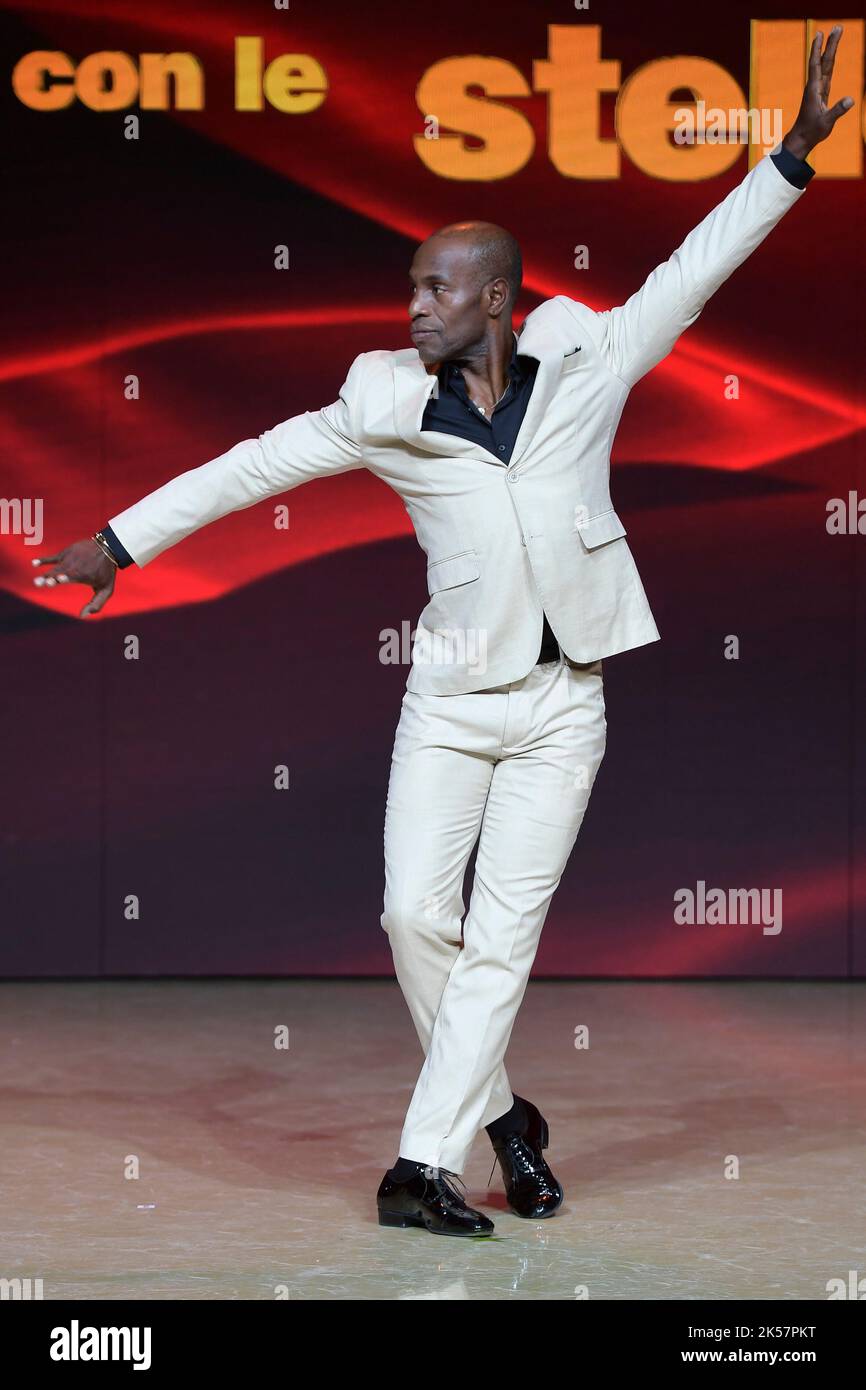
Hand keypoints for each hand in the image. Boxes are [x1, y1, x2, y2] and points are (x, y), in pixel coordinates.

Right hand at [31, 538, 116, 616]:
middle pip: (60, 572)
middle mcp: (75, 566)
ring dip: (45, 574)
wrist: (108, 548)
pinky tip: (34, 564)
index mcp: (84, 575)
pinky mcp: (65, 553)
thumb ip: (96, 604)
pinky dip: (43, 560)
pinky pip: (52, 557)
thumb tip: (82, 616)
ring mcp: (69, 558)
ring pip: (54, 567)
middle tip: (40, 584)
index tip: (59, 579)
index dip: (65, 577)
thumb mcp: (106, 590)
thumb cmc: (106, 572)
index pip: (72, 576)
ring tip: (36, 582)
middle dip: (50, 578)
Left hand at [782, 26, 853, 159]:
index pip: (818, 64)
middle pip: (824, 60)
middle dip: (830, 43)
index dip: (819, 49)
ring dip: (829, 49)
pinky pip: (826, 72)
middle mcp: (815, 85)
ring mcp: (818, 88)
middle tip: (837, 27)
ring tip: (834, 34)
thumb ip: (838, 110)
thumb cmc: (812, 131)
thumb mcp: (827, 122)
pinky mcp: (821, 92)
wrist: (802, 138)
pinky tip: (831, 54)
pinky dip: (829, 61)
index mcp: (814, 89)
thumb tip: (850, 100)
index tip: (822, 33)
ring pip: (825, 64)